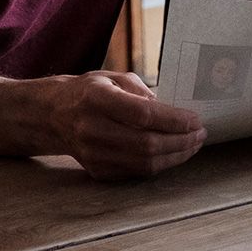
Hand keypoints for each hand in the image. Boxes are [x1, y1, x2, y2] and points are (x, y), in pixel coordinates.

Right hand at [41, 70, 206, 179]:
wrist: (51, 115)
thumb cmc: (87, 91)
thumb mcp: (112, 77)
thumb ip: (142, 91)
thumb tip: (170, 111)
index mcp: (97, 99)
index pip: (143, 115)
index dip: (174, 120)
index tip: (195, 119)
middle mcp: (92, 129)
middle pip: (147, 144)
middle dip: (181, 141)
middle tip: (200, 134)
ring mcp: (93, 154)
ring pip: (144, 163)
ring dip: (175, 156)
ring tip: (192, 145)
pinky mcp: (96, 170)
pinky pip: (136, 172)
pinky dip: (159, 165)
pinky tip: (173, 154)